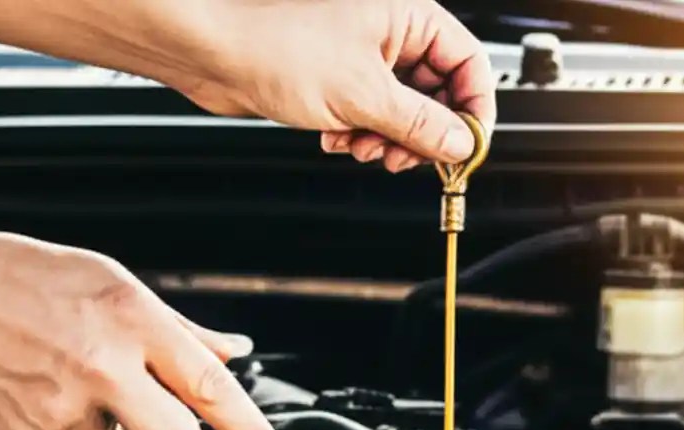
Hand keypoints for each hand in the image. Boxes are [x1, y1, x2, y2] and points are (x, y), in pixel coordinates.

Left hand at [0, 0, 495, 171]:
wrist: (210, 50)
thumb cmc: (274, 45)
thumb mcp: (365, 95)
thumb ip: (422, 123)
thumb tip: (459, 143)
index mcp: (407, 16)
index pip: (467, 64)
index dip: (473, 110)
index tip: (466, 147)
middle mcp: (386, 31)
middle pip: (434, 91)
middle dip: (422, 132)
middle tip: (407, 159)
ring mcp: (358, 54)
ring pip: (399, 108)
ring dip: (386, 138)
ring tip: (364, 149)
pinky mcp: (332, 77)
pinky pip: (366, 112)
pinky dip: (358, 132)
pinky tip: (337, 138)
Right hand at [0, 192, 280, 429]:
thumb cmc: (22, 281)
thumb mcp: (112, 284)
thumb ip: (180, 331)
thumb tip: (232, 352)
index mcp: (133, 322)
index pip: (210, 387)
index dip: (248, 428)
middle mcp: (104, 369)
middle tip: (149, 415)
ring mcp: (63, 411)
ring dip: (105, 425)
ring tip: (63, 376)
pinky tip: (36, 391)